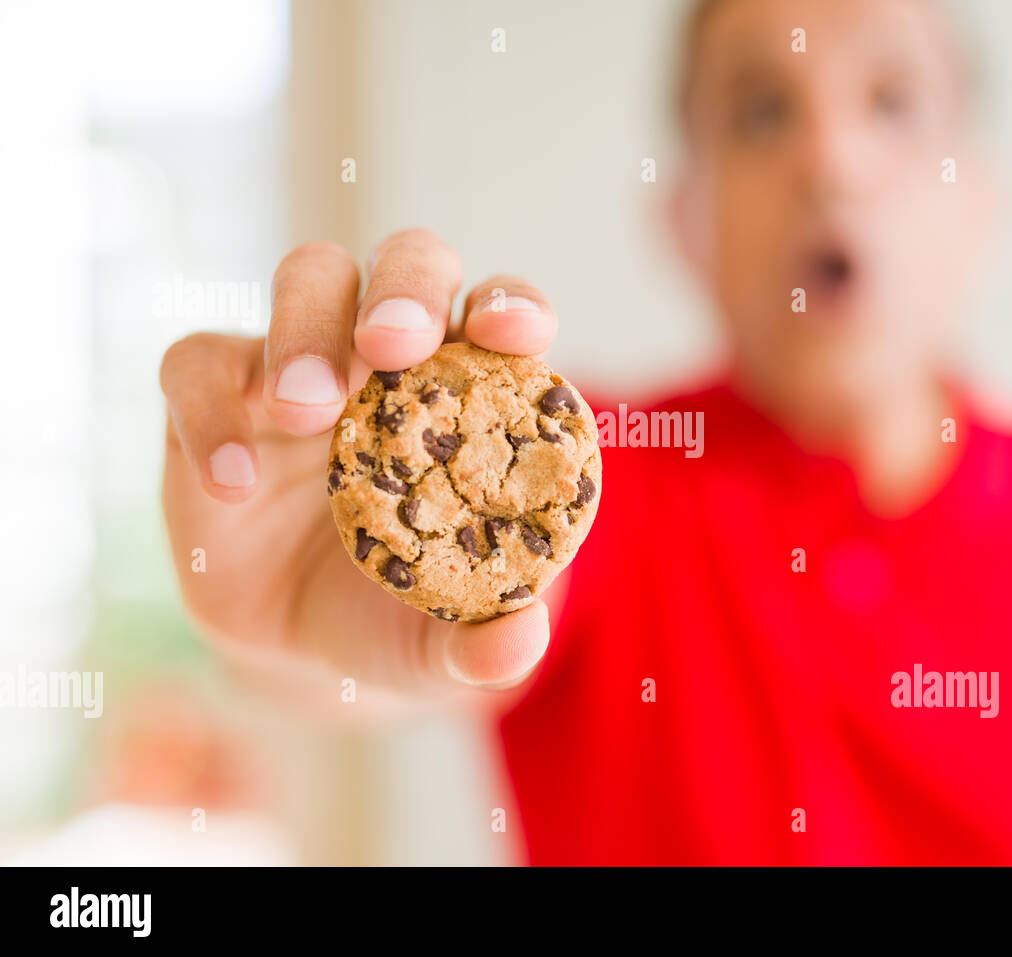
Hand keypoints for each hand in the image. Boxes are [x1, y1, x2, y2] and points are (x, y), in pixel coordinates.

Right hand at [159, 230, 560, 707]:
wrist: (294, 645)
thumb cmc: (393, 613)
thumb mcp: (441, 646)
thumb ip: (487, 643)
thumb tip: (518, 644)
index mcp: (471, 390)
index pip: (502, 314)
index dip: (511, 308)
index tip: (511, 336)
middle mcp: (392, 355)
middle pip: (409, 260)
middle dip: (405, 288)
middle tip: (390, 346)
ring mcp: (303, 361)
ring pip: (309, 278)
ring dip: (307, 326)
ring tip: (305, 406)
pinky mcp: (217, 392)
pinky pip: (200, 363)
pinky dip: (213, 411)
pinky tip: (231, 483)